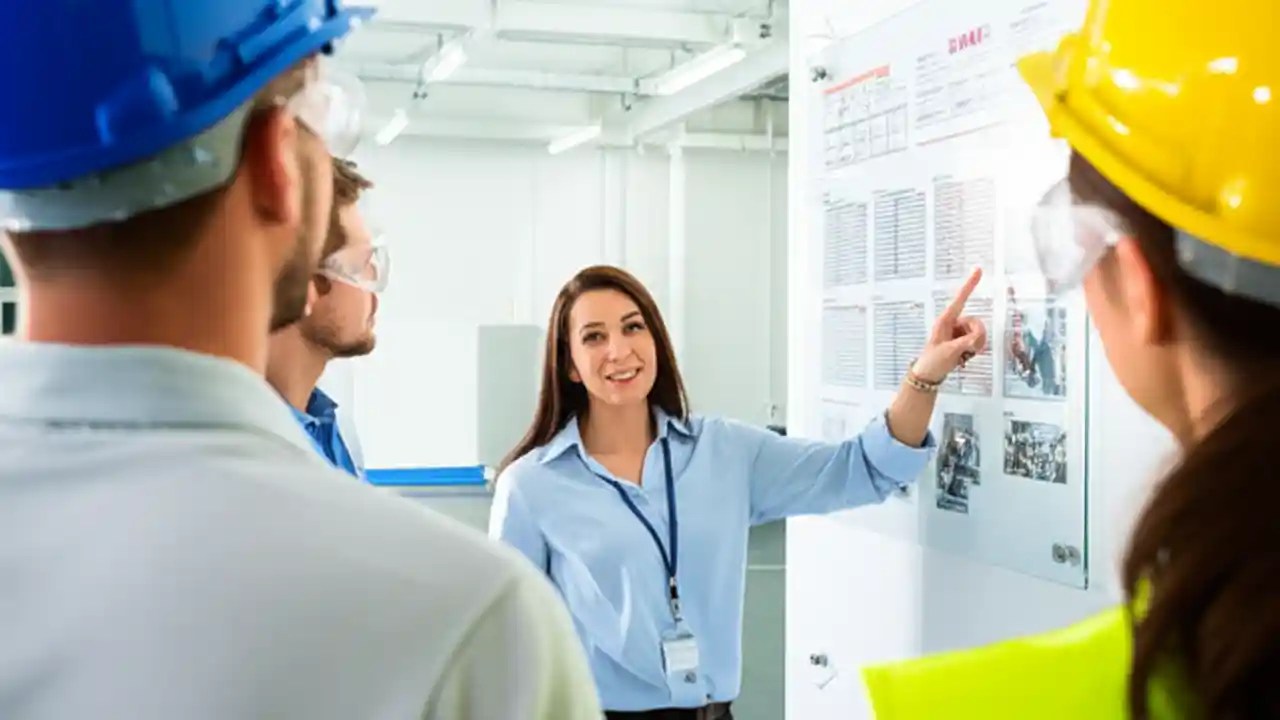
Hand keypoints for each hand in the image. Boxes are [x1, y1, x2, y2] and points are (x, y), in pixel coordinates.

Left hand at [913, 268, 988, 382]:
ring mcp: (958, 331)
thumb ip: (967, 343)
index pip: (960, 298)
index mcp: (945, 320)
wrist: (929, 375)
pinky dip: (974, 349)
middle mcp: (953, 323)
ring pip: (978, 332)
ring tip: (962, 356)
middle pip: (976, 322)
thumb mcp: (950, 352)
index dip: (970, 284)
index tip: (978, 269)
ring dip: (975, 345)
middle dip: (977, 337)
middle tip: (967, 351)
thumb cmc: (933, 362)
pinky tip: (963, 357)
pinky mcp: (962, 340)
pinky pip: (977, 340)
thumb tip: (978, 338)